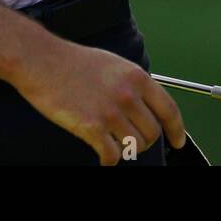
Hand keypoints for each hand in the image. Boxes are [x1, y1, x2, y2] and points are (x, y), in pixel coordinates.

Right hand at [14, 38, 186, 164]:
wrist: (42, 61)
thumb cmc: (74, 62)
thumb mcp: (113, 64)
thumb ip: (133, 84)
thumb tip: (146, 106)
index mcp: (136, 77)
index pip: (169, 109)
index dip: (177, 129)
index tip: (178, 141)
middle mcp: (127, 94)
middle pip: (153, 133)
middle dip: (144, 141)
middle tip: (130, 140)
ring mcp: (110, 112)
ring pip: (135, 147)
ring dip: (126, 149)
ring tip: (113, 142)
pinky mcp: (91, 127)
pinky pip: (112, 155)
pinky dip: (108, 159)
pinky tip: (102, 153)